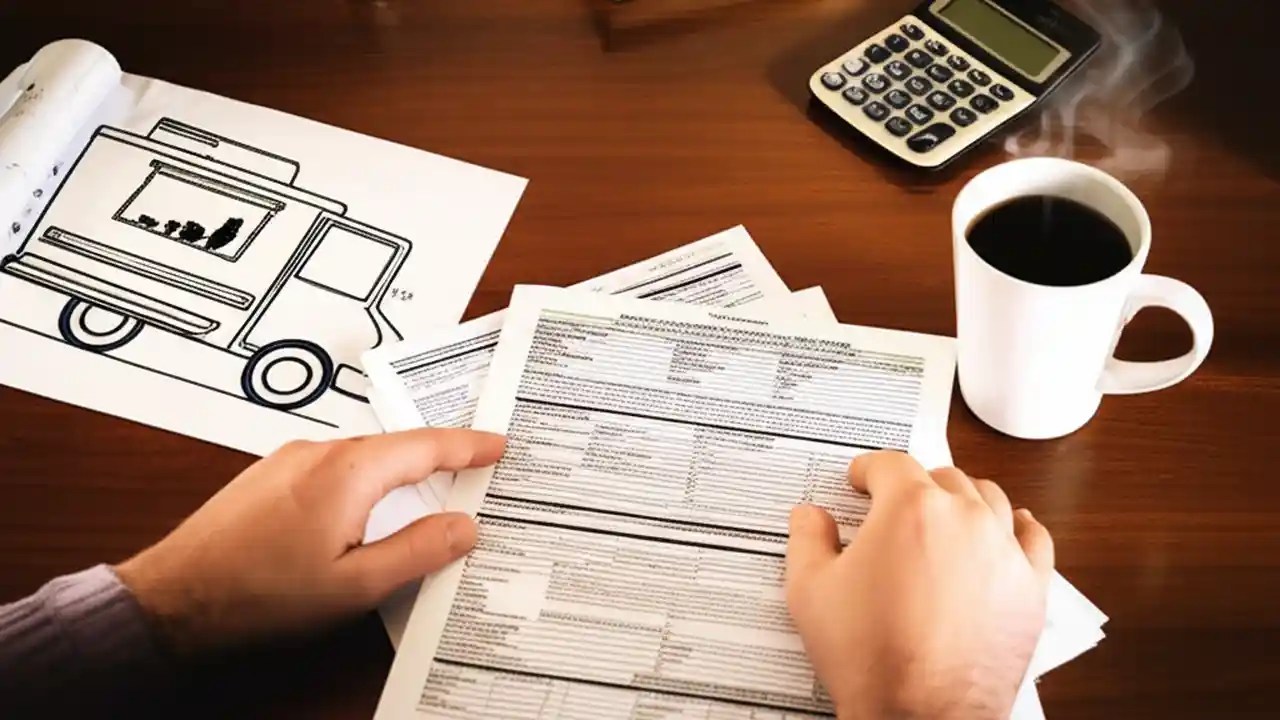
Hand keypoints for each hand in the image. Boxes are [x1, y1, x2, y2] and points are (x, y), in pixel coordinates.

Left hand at [115, 428, 504, 654]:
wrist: (174, 598)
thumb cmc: (256, 596)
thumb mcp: (356, 585)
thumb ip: (419, 551)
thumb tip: (464, 526)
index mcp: (349, 471)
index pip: (428, 446)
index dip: (470, 446)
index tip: (498, 446)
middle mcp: (320, 452)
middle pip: (397, 446)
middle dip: (441, 456)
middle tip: (477, 467)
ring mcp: (290, 460)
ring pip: (365, 456)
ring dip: (401, 471)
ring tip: (431, 489)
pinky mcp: (271, 475)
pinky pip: (336, 465)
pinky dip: (367, 479)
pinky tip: (369, 506)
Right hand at [785, 451, 1053, 719]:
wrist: (920, 715)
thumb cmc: (869, 656)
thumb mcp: (810, 591)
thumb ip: (807, 540)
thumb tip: (809, 516)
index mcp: (910, 508)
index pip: (890, 464)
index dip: (868, 470)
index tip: (861, 481)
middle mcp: (964, 518)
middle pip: (941, 477)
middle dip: (914, 486)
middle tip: (894, 506)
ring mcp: (1003, 551)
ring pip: (989, 498)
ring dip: (963, 499)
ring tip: (943, 516)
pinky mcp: (1030, 587)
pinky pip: (1034, 538)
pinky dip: (1018, 526)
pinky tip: (1008, 528)